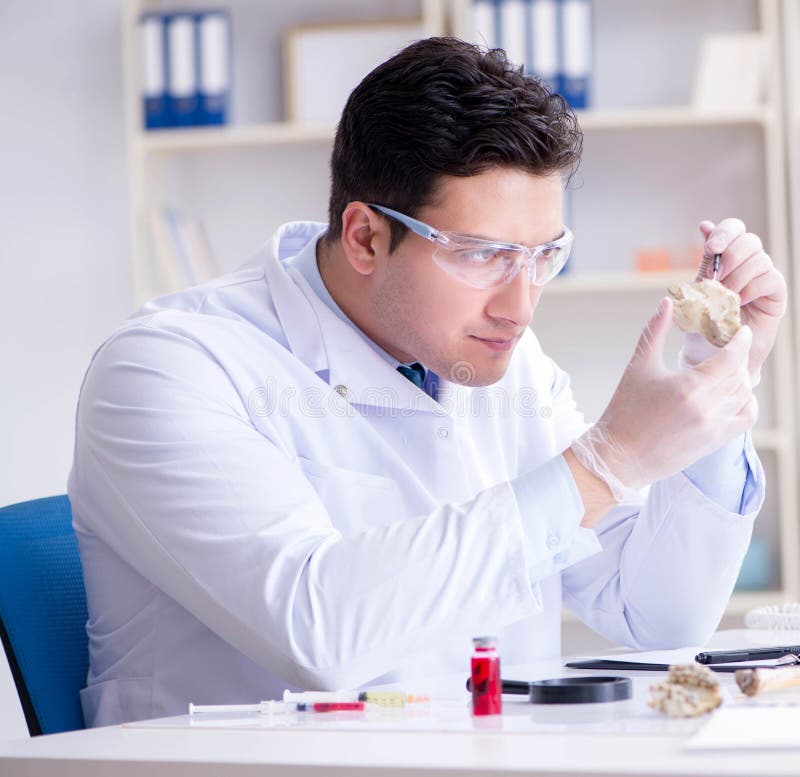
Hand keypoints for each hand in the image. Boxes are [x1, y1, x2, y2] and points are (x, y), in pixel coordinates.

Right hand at [571, 297, 756, 499]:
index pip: (731, 358)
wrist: (619, 456)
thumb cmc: (624, 411)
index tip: (741, 331)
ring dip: (740, 378)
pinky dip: (746, 402)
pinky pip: (745, 417)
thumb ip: (654, 331)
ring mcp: (714, 427)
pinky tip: (732, 393)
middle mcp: (707, 408)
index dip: (740, 341)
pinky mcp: (715, 441)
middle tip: (731, 346)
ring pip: (744, 394)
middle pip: (739, 374)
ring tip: (728, 368)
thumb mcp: (638, 366)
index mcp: (689, 387)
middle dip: (738, 357)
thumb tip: (667, 303)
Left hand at [695, 218, 785, 374]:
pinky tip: (739, 304)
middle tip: (715, 280)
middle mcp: (748, 261)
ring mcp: (764, 275)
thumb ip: (705, 260)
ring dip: (737, 278)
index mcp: (727, 255)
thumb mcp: (699, 288)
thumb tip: (705, 225)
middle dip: (729, 258)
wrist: (716, 352)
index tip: (710, 248)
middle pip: (749, 240)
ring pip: (759, 259)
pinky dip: (750, 290)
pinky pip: (769, 279)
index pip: (734, 228)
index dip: (724, 233)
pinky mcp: (776, 292)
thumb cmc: (705, 321)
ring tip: (725, 298)